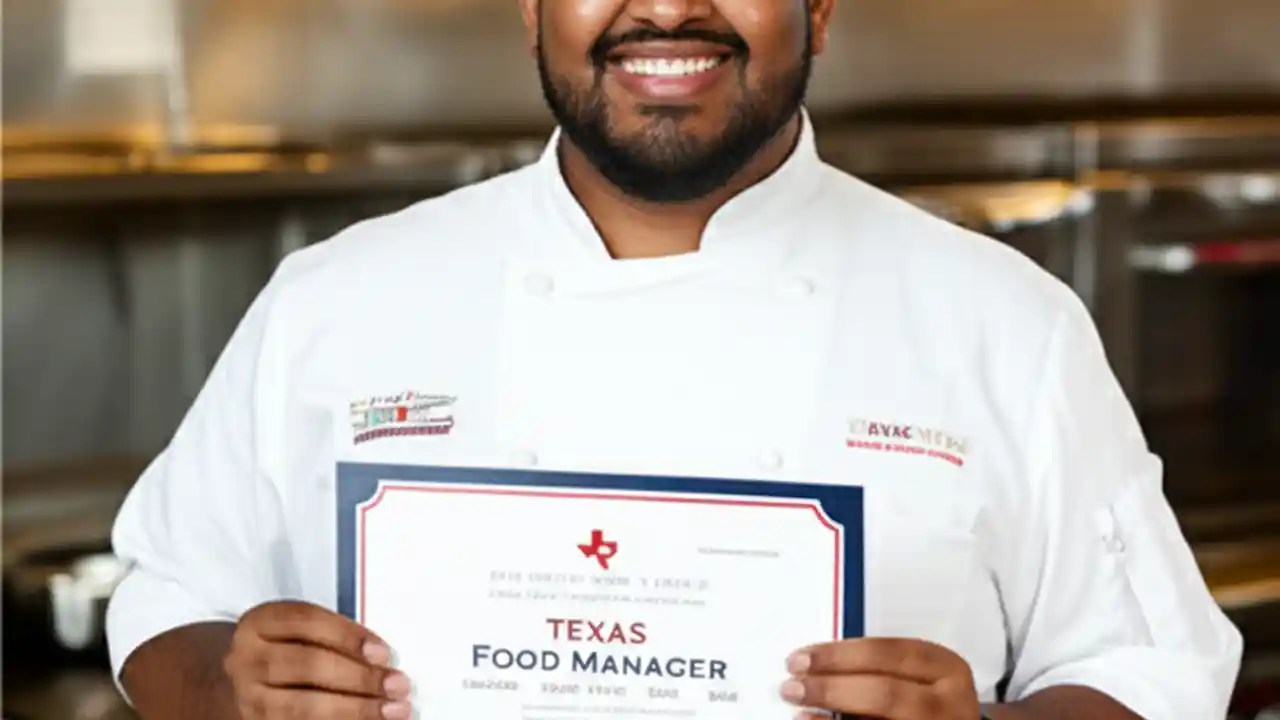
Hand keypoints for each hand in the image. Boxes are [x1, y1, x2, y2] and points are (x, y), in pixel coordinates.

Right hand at [223, 601, 412, 719]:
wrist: (237, 687)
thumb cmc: (283, 653)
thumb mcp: (295, 633)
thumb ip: (331, 638)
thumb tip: (382, 659)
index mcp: (259, 623)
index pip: (307, 622)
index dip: (348, 636)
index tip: (383, 652)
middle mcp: (246, 660)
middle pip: (307, 665)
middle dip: (359, 677)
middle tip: (398, 685)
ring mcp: (247, 699)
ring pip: (302, 706)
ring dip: (355, 709)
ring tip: (392, 711)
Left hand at [780, 638, 979, 719]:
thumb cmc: (927, 701)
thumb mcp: (916, 675)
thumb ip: (876, 667)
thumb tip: (817, 665)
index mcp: (946, 668)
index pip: (887, 653)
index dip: (839, 656)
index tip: (803, 658)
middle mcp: (949, 704)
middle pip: (884, 693)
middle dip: (832, 688)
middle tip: (792, 685)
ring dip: (832, 719)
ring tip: (799, 711)